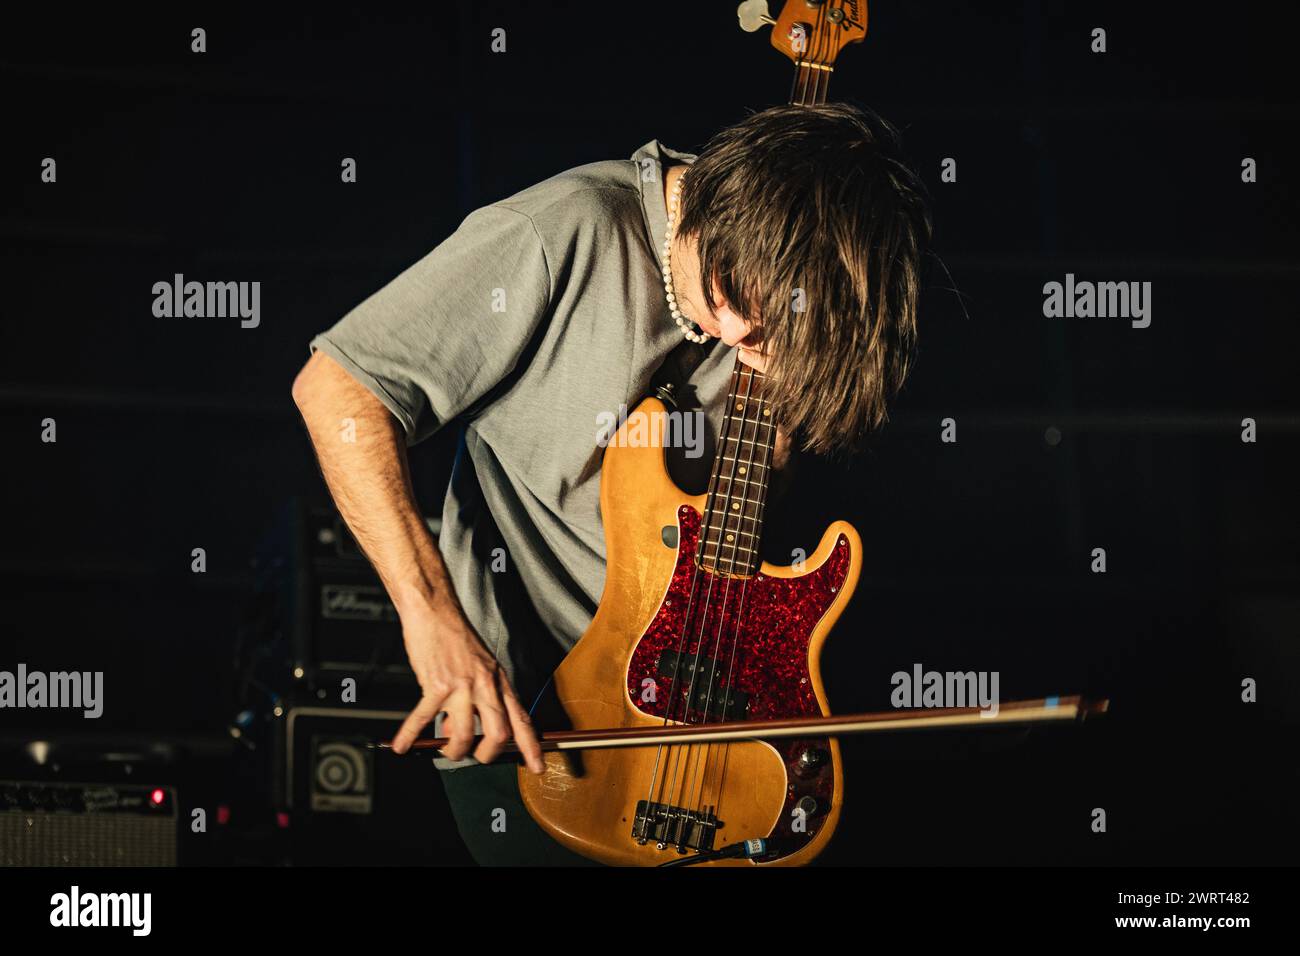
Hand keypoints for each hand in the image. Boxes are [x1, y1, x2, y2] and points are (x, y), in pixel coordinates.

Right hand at [389, 605, 545, 773]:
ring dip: (454, 749)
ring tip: (444, 748)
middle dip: (487, 754)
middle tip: (475, 756)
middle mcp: (485, 685)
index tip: (538, 767)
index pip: (521, 719)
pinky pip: (423, 719)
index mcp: (499, 681)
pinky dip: (411, 735)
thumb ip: (475, 698)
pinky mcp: (435, 684)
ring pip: (464, 734)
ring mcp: (461, 685)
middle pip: (498, 733)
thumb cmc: (455, 637)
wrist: (435, 611)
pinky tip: (402, 745)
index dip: (531, 747)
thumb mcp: (477, 666)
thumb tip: (455, 728)